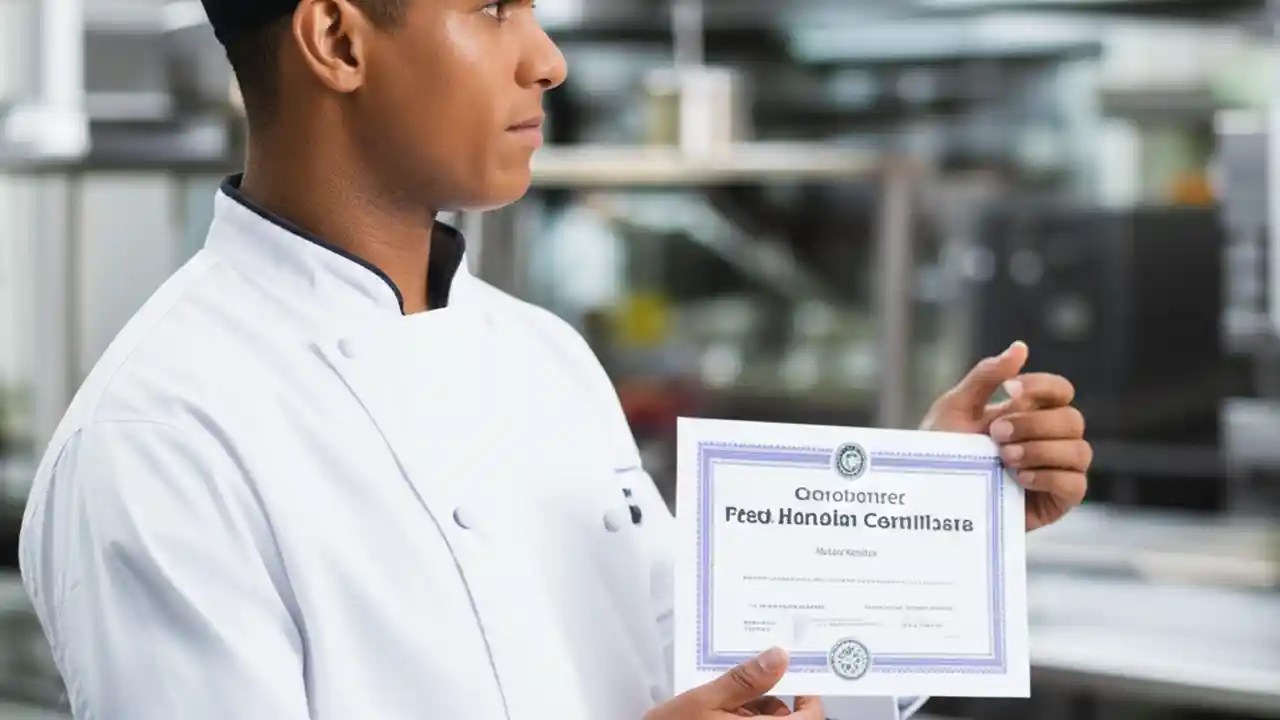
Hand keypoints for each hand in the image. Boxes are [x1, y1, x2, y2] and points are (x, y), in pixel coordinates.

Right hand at [645, 648, 823, 718]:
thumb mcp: (705, 699)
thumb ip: (744, 680)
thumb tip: (779, 657)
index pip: (812, 719)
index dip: (808, 700)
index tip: (794, 680)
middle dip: (774, 706)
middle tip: (746, 689)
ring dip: (756, 718)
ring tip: (724, 706)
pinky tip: (718, 719)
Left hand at [921, 341, 1089, 530]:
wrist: (930, 494)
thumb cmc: (941, 450)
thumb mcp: (956, 408)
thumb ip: (987, 376)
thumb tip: (1021, 347)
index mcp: (1030, 413)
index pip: (1060, 390)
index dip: (1042, 386)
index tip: (1010, 389)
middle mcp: (1049, 439)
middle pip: (1072, 419)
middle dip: (1034, 423)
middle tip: (996, 434)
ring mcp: (1057, 470)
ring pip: (1079, 450)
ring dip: (1041, 449)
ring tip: (1005, 457)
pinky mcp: (1056, 500)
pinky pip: (1076, 484)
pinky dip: (1050, 476)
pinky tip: (1019, 478)